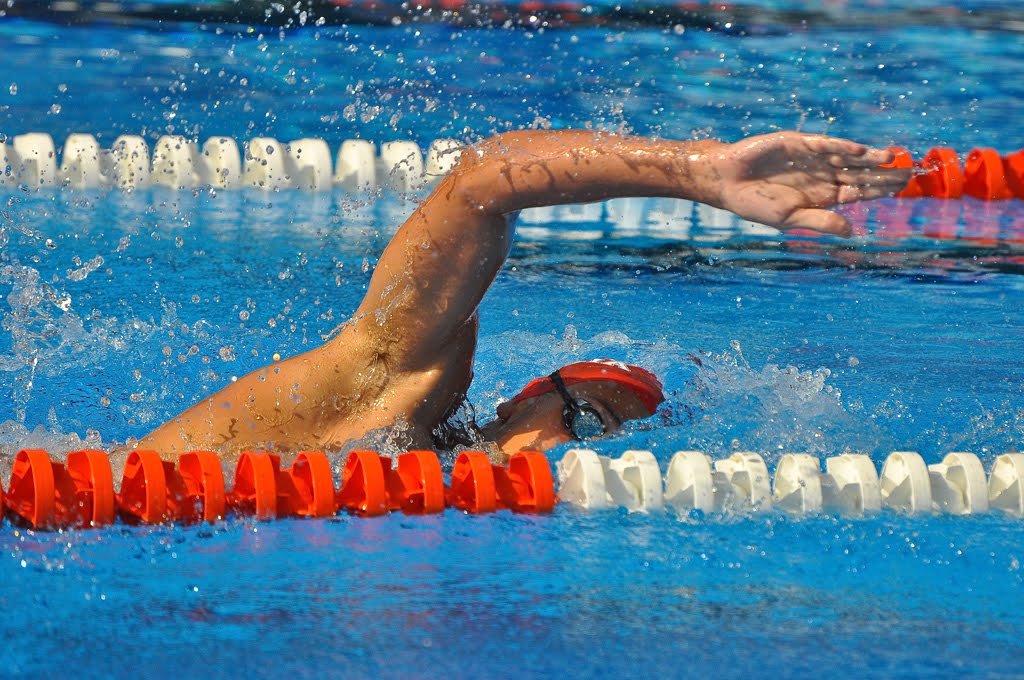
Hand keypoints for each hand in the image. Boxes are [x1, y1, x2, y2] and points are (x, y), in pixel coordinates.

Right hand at [710, 132, 910, 236]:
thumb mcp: (790, 218)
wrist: (727, 180)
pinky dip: (843, 148)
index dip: (881, 190)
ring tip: (893, 158)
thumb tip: (850, 230)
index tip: (904, 188)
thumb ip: (820, 222)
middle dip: (884, 173)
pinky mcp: (800, 143)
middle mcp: (823, 176)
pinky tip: (860, 151)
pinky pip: (826, 145)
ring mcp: (813, 159)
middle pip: (861, 174)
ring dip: (870, 159)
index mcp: (823, 197)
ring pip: (849, 158)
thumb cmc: (755, 204)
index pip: (859, 192)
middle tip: (911, 171)